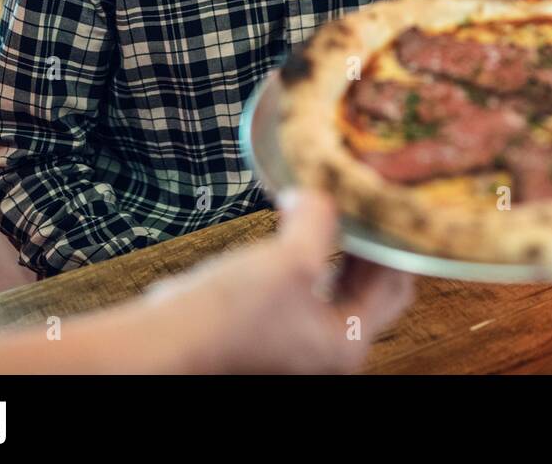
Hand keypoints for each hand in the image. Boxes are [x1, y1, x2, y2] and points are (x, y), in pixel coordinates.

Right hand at [141, 190, 414, 373]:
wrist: (157, 350)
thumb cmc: (224, 317)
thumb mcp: (288, 258)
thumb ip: (318, 220)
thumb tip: (318, 196)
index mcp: (346, 343)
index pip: (394, 286)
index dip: (393, 241)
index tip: (386, 205)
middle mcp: (325, 355)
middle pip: (365, 291)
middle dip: (364, 246)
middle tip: (360, 205)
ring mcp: (294, 351)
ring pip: (330, 292)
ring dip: (331, 252)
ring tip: (325, 213)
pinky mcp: (263, 340)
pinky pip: (298, 298)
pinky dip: (300, 266)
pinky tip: (284, 238)